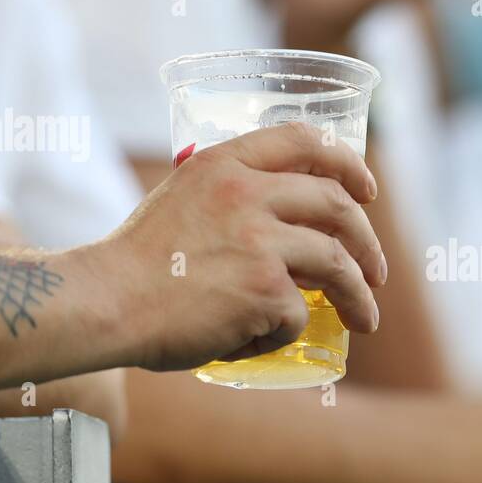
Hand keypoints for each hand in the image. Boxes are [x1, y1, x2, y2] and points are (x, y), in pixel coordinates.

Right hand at [93, 122, 385, 372]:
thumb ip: (228, 200)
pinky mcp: (265, 290)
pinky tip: (259, 342)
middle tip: (376, 270)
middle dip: (367, 241)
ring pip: (337, 264)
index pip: (303, 140)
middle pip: (337, 206)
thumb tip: (282, 226)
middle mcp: (247, 194)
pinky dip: (283, 333)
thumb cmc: (137, 264)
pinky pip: (296, 314)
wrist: (105, 303)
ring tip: (366, 320)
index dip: (346, 163)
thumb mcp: (180, 200)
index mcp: (225, 165)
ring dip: (360, 296)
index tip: (366, 189)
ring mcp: (260, 242)